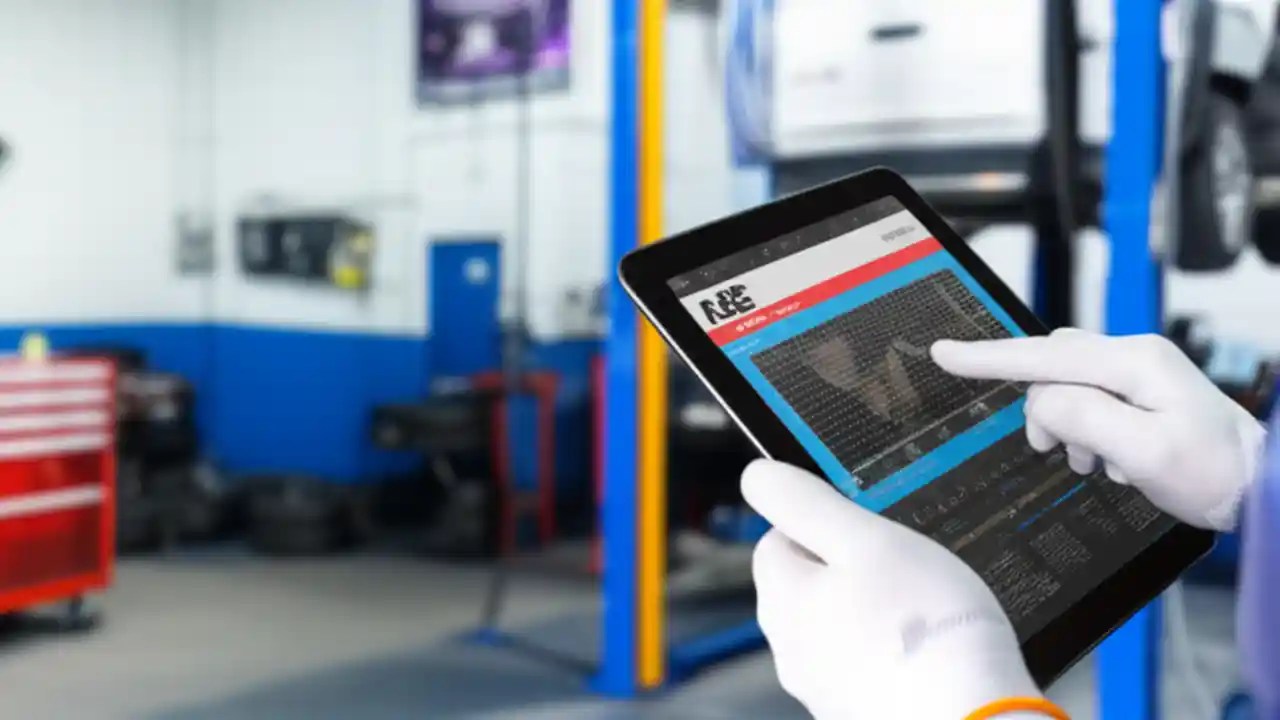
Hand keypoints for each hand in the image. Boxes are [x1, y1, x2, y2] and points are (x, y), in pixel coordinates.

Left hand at [743, 460, 1039, 719]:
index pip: (776, 537)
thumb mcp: (865, 539)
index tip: (867, 528)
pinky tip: (928, 650)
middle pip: (806, 584)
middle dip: (850, 568)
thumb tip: (756, 476)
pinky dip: (890, 651)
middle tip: (901, 568)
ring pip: (838, 624)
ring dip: (873, 610)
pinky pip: (866, 663)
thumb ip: (805, 503)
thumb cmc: (924, 629)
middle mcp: (790, 647)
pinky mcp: (857, 709)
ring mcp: (822, 686)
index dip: (822, 523)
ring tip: (921, 610)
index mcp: (781, 597)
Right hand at [932, 328, 1265, 530]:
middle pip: (1051, 367)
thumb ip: (1083, 417)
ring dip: (1068, 427)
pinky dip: (1087, 431)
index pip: (1042, 356)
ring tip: (1099, 464)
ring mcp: (1139, 372)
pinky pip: (1088, 401)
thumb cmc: (1211, 473)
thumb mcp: (1143, 452)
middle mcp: (1134, 356)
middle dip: (1043, 411)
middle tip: (1063, 455)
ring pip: (1066, 386)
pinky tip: (1113, 460)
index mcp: (1133, 362)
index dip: (987, 358)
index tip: (943, 354)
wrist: (1260, 486)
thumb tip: (1042, 405)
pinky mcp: (1142, 391)